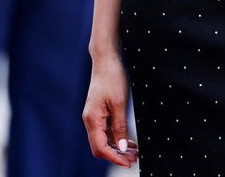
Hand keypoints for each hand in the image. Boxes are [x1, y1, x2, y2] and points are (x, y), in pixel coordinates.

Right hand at [82, 51, 137, 167]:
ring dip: (118, 148)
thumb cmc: (112, 77)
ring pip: (104, 140)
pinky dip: (117, 138)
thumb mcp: (119, 103)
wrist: (106, 60)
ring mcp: (94, 117)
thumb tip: (121, 147)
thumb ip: (120, 126)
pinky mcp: (99, 112)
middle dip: (117, 155)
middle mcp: (90, 120)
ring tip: (134, 152)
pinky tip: (128, 141)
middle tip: (134, 159)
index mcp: (92, 120)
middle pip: (101, 147)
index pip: (100, 148)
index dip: (114, 158)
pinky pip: (106, 131)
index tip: (128, 163)